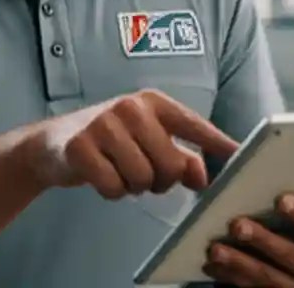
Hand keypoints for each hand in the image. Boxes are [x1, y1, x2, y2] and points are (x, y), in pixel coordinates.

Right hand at [22, 90, 239, 198]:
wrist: (51, 142)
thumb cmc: (108, 140)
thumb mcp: (146, 139)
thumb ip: (180, 155)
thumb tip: (202, 176)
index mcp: (152, 102)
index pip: (194, 125)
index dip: (219, 144)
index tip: (242, 157)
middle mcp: (130, 107)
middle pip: (171, 165)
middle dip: (160, 180)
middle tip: (142, 174)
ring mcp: (103, 124)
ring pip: (143, 179)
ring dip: (133, 187)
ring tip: (119, 171)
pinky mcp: (80, 147)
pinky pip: (113, 188)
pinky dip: (111, 191)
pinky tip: (100, 176)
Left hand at [204, 194, 293, 286]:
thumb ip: (286, 191)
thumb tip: (255, 168)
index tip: (281, 200)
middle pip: (291, 255)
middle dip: (262, 240)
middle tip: (236, 225)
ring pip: (269, 278)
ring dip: (239, 264)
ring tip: (215, 250)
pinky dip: (230, 277)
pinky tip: (212, 265)